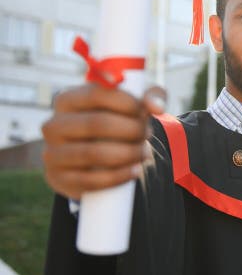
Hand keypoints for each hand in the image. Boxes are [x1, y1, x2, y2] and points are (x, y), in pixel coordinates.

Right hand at [41, 84, 166, 199]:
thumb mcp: (133, 106)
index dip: (127, 103)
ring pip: (94, 154)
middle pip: (97, 124)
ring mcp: (52, 153)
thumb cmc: (117, 123)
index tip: (145, 113)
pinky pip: (91, 180)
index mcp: (67, 99)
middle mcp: (54, 125)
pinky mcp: (59, 179)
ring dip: (128, 154)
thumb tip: (156, 107)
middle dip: (131, 130)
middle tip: (147, 135)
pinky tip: (135, 171)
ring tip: (144, 153)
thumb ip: (150, 96)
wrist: (96, 160)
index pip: (97, 94)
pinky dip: (119, 176)